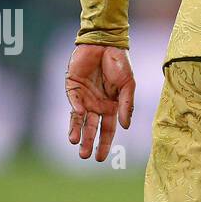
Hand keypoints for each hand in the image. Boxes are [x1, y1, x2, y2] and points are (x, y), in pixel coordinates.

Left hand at [66, 43, 135, 161]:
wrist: (105, 43)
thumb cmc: (119, 62)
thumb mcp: (128, 84)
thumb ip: (127, 104)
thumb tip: (125, 127)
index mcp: (112, 105)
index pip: (107, 129)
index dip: (105, 143)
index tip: (101, 159)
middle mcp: (97, 104)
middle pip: (92, 128)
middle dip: (89, 143)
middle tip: (86, 157)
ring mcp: (84, 97)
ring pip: (79, 120)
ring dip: (77, 132)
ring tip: (76, 145)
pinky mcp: (72, 88)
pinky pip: (74, 103)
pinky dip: (76, 111)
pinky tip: (79, 117)